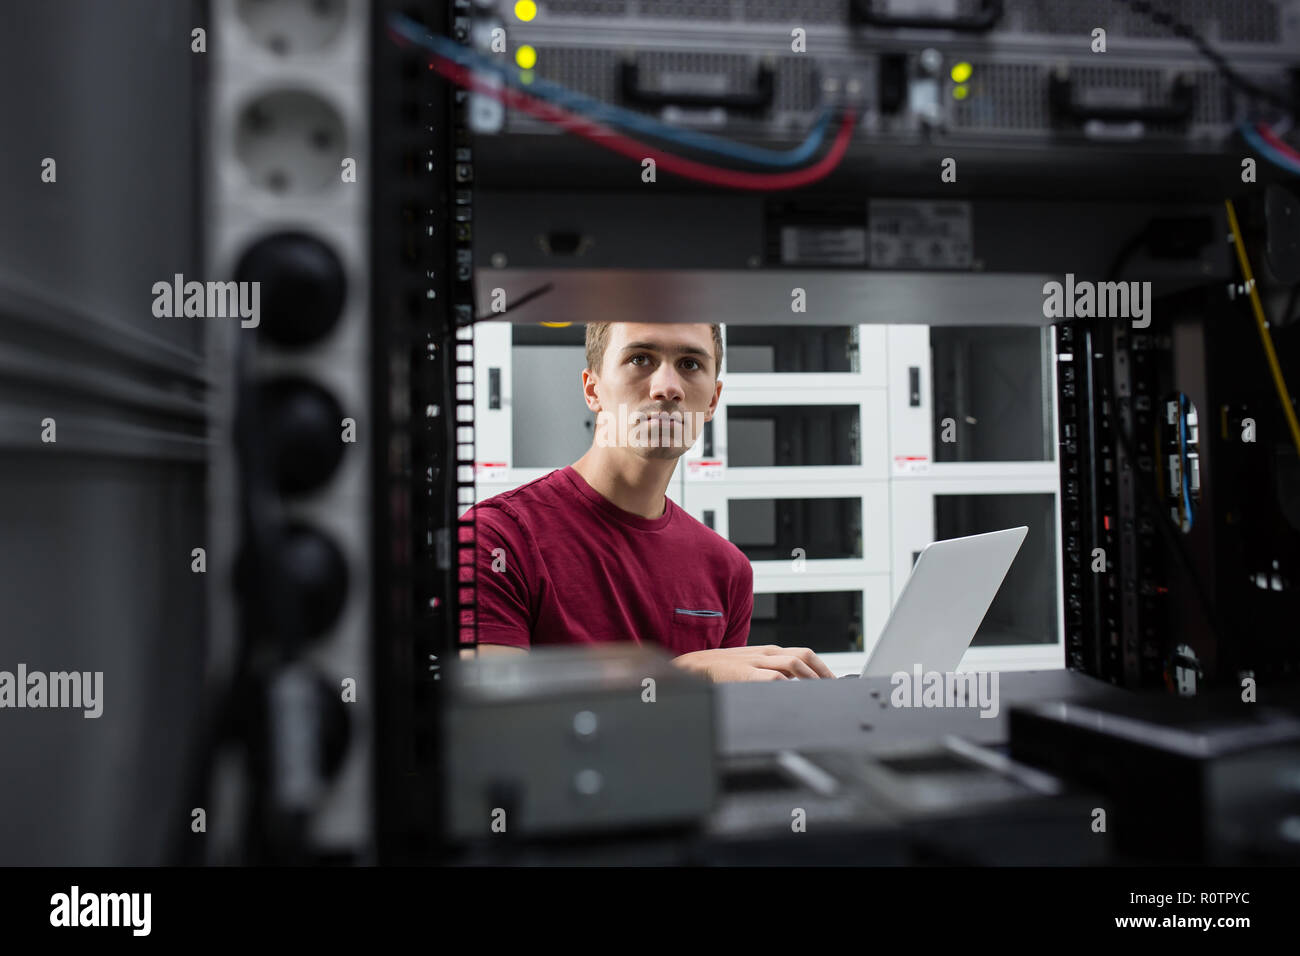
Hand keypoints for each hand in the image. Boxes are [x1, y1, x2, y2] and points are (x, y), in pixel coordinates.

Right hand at [670, 645, 835, 682]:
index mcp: (769, 651)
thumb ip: (771, 672)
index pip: (804, 653)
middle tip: (833, 688)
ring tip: (820, 693)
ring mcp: (757, 662)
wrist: (696, 666)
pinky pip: (774, 677)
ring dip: (811, 678)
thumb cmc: (724, 669)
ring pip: (793, 664)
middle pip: (803, 656)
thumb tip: (793, 685)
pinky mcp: (746, 673)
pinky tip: (796, 695)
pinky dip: (788, 686)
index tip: (833, 682)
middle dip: (822, 672)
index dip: (822, 667)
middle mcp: (767, 653)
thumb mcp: (752, 666)